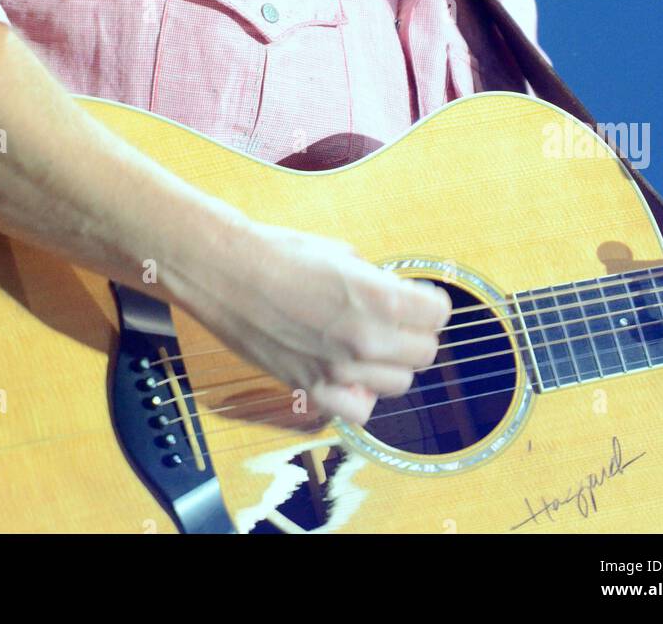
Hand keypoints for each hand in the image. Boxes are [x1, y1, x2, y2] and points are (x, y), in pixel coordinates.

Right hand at [172, 215, 452, 425]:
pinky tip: (350, 373)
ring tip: (371, 344)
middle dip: (415, 333)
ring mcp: (339, 367)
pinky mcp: (311, 386)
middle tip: (398, 319)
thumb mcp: (341, 253)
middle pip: (424, 352)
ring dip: (391, 364)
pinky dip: (361, 395)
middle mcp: (365, 337)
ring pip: (399, 383)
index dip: (430, 303)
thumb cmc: (277, 252)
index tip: (421, 299)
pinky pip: (359, 409)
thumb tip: (392, 295)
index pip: (438, 313)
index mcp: (377, 295)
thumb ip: (375, 281)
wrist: (225, 271)